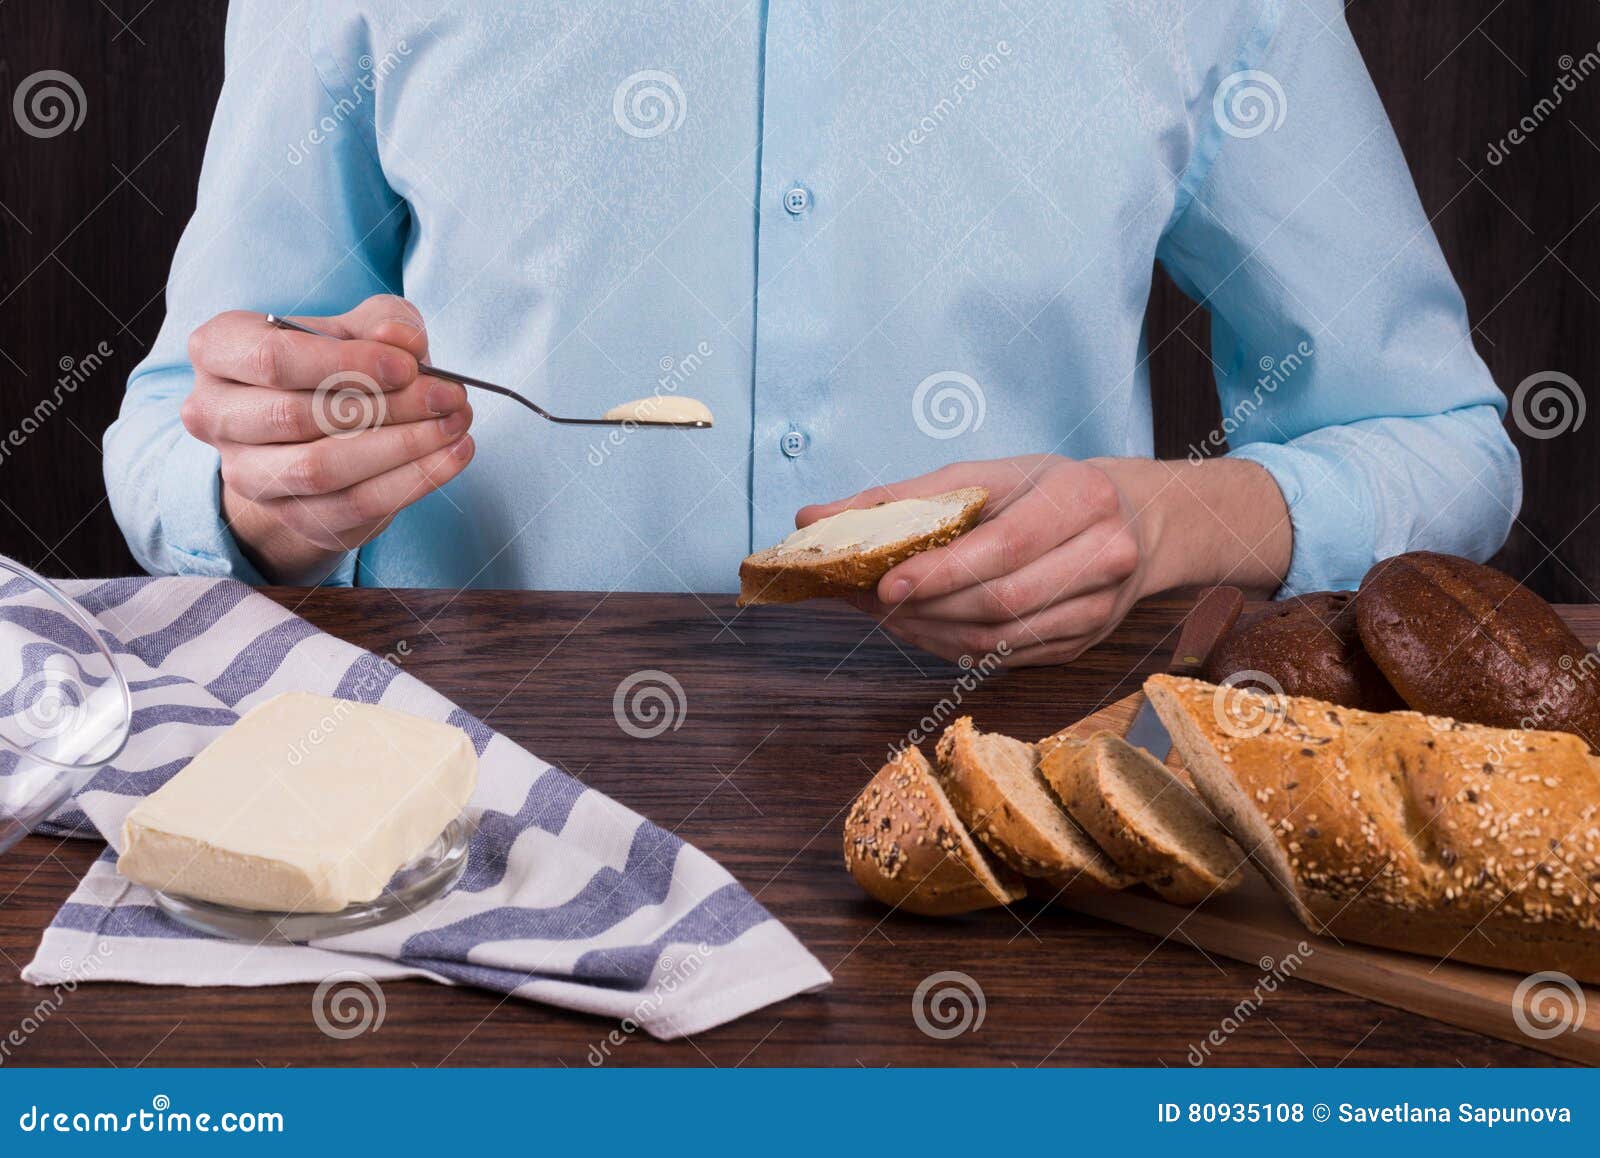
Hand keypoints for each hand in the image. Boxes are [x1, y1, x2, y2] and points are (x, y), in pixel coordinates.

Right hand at [181, 295, 474, 583]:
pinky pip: (353, 505)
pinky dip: (413, 481)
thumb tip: (402, 342)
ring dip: (403, 447)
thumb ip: (383, 322)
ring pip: (322, 468)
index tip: (409, 366)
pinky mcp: (291, 516)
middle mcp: (215, 414)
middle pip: (298, 416)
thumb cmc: (335, 365)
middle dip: (387, 406)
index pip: (273, 359)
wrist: (319, 432)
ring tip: (457, 424)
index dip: (346, 363)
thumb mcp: (360, 327)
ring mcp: (246, 474)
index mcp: (220, 351)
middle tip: (449, 396)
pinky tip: (454, 455)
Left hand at [796, 455, 1289, 667]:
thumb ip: (901, 497)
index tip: (884, 584)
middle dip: (927, 607)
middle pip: (1000, 601)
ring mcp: (1099, 610)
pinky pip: (1006, 658)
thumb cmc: (1048, 490)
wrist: (1141, 522)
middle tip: (869, 602)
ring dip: (931, 632)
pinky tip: (921, 630)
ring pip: (1000, 638)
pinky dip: (953, 648)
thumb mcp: (988, 474)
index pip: (1004, 547)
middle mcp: (1104, 557)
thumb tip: (812, 515)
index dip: (942, 572)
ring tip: (886, 616)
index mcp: (1082, 499)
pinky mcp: (1082, 644)